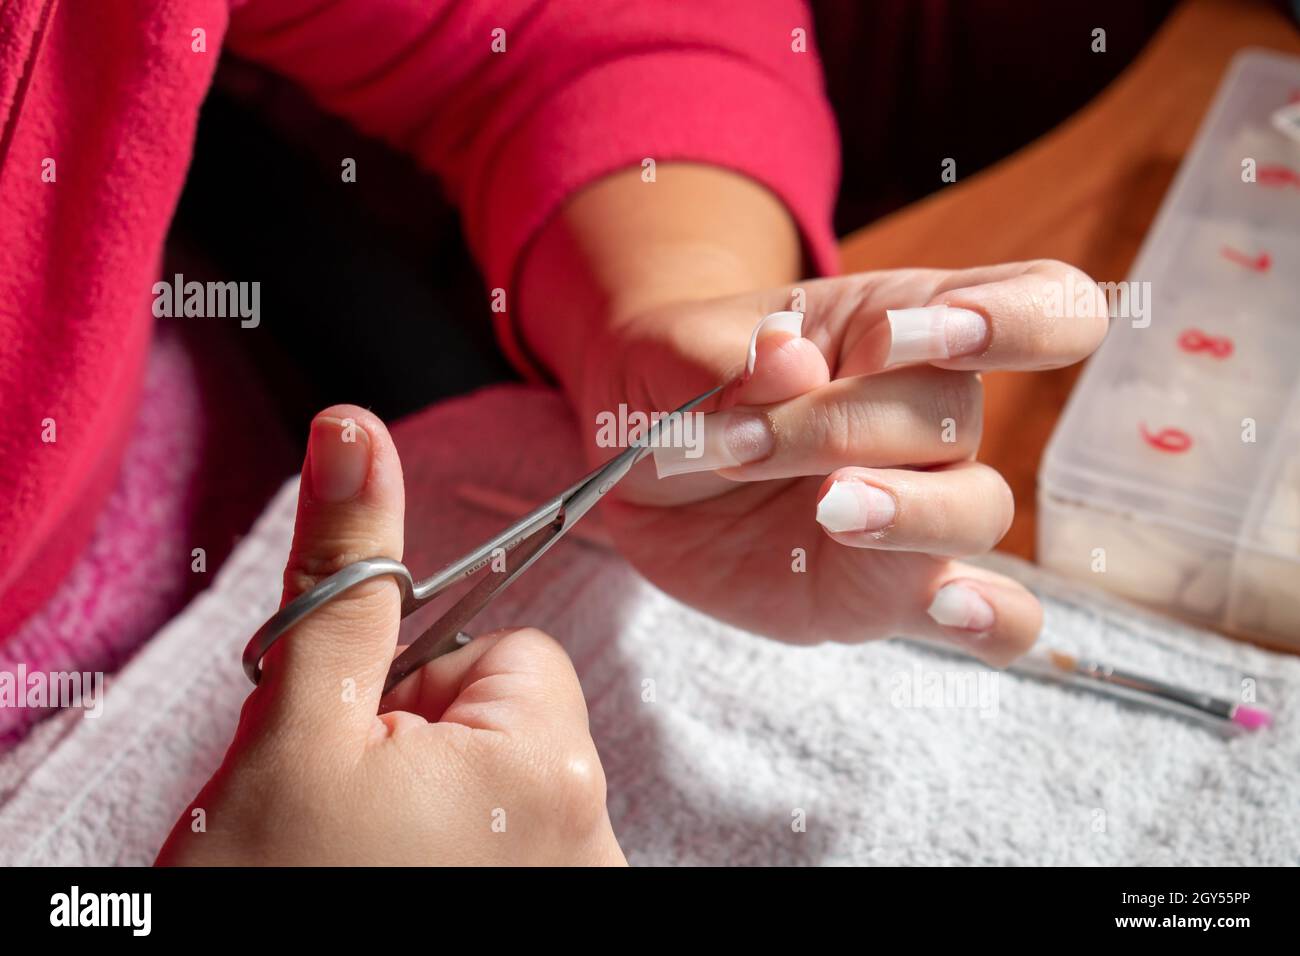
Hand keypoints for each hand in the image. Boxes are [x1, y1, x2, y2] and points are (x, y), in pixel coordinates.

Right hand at [157, 406, 624, 865]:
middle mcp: (588, 839)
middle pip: (502, 721)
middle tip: (338, 804)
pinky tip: (375, 880)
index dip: (419, 682)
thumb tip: (357, 433)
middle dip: (414, 742)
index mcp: (545, 768)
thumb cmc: (278, 890)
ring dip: (417, 803)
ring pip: (491, 791)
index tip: (363, 737)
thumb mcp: (293, 728)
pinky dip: (439, 853)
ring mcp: (572, 890)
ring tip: (347, 855)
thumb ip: (342, 580)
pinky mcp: (550, 916)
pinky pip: (500, 849)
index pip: (508, 651)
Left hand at [518, 166, 1107, 665]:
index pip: (1038, 303)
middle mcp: (928, 418)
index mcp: (900, 325)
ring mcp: (919, 509)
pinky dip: (992, 620)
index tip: (905, 339)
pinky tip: (945, 611)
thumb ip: (727, 359)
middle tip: (741, 445)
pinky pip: (996, 618)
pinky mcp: (895, 591)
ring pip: (981, 509)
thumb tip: (790, 360)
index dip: (1013, 317)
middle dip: (842, 427)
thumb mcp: (672, 352)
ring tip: (827, 510)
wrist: (638, 466)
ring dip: (908, 511)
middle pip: (958, 416)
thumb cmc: (672, 384)